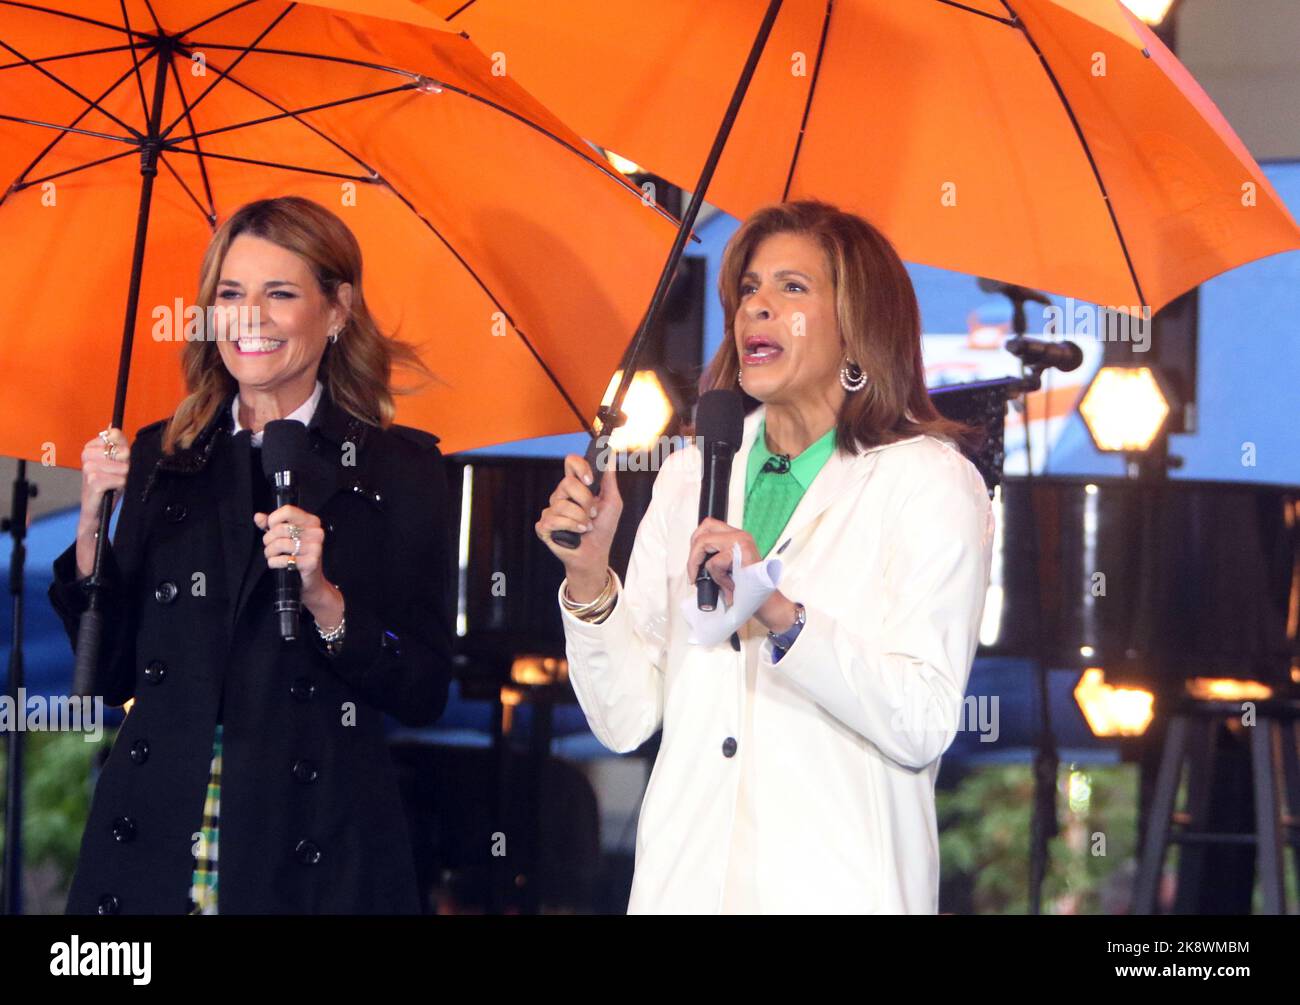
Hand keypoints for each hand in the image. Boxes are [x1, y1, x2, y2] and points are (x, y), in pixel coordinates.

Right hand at [76, 427, 130, 576]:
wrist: (97, 513)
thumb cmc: (109, 487)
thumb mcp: (116, 464)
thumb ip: (116, 444)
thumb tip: (112, 425)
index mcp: (91, 448)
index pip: (115, 435)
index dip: (124, 448)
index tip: (122, 459)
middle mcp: (87, 456)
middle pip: (119, 451)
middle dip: (126, 464)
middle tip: (121, 475)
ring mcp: (87, 468)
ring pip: (119, 465)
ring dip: (123, 476)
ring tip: (117, 483)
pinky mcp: (91, 482)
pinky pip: (114, 478)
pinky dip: (119, 484)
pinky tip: (115, 488)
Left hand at [255, 504, 331, 609]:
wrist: (311, 583)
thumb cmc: (298, 557)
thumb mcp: (285, 538)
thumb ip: (271, 526)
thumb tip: (258, 517)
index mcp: (312, 522)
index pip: (288, 510)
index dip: (273, 519)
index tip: (271, 528)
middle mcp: (316, 532)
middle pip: (281, 528)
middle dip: (268, 539)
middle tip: (269, 547)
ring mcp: (315, 547)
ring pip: (280, 544)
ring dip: (269, 552)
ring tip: (272, 556)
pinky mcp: (311, 562)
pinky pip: (283, 559)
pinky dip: (274, 563)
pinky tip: (277, 564)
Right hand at [536, 452, 621, 600]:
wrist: (596, 554)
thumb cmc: (603, 529)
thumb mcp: (612, 502)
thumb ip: (609, 479)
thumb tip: (609, 456)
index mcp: (577, 487)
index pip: (571, 463)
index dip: (579, 466)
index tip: (590, 479)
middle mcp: (561, 496)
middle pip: (567, 483)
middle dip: (585, 500)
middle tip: (593, 513)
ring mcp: (551, 511)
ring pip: (561, 504)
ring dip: (580, 518)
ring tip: (587, 527)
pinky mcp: (544, 526)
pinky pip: (554, 519)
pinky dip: (570, 527)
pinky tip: (578, 533)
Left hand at [686, 518, 760, 607]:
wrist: (766, 603)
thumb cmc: (748, 589)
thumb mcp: (728, 568)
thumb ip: (715, 557)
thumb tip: (695, 560)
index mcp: (736, 537)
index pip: (708, 526)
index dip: (695, 544)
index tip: (694, 564)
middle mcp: (739, 535)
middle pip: (704, 529)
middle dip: (693, 553)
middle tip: (694, 572)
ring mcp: (741, 542)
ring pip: (704, 543)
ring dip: (704, 566)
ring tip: (716, 581)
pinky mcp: (742, 553)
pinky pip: (715, 562)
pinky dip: (718, 578)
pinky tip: (730, 585)